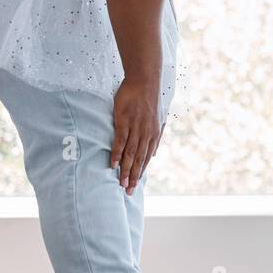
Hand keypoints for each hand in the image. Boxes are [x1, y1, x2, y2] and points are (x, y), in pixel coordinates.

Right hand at [111, 75, 164, 195]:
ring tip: (121, 183)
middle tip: (128, 191)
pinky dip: (118, 153)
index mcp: (153, 135)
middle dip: (134, 177)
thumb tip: (155, 153)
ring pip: (131, 153)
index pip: (147, 158)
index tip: (136, 185)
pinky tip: (114, 164)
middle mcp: (146, 134)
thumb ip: (156, 137)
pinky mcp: (125, 121)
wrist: (145, 81)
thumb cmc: (149, 99)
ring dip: (126, 169)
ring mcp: (136, 128)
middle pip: (139, 160)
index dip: (141, 173)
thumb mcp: (158, 120)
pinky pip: (121, 140)